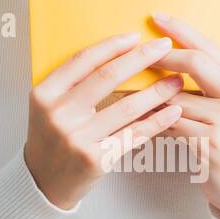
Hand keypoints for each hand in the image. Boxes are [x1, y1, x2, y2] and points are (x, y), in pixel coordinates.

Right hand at [23, 32, 187, 210]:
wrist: (42, 182)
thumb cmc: (52, 137)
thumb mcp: (50, 106)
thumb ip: (73, 83)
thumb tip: (119, 55)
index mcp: (44, 93)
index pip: (82, 60)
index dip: (111, 46)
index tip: (136, 36)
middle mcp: (58, 114)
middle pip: (106, 77)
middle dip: (140, 59)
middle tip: (164, 48)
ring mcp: (76, 137)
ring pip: (125, 107)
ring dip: (156, 91)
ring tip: (177, 80)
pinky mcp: (95, 159)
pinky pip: (133, 135)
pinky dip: (156, 121)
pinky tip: (173, 111)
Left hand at [150, 11, 219, 218]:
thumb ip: (205, 81)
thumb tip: (164, 52)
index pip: (210, 47)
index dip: (181, 30)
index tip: (156, 17)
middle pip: (196, 63)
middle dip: (162, 56)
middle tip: (136, 53)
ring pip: (176, 97)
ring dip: (148, 95)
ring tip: (126, 93)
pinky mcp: (211, 142)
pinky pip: (170, 123)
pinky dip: (151, 120)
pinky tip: (137, 121)